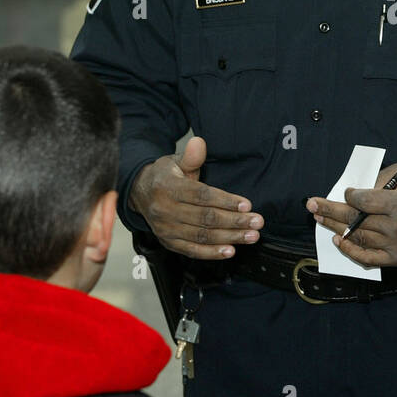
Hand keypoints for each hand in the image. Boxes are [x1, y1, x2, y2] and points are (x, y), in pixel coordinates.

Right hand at [129, 136, 261, 258]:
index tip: (247, 205)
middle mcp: (165, 210)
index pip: (201, 196)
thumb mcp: (175, 161)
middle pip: (205, 218)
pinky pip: (192, 250)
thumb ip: (191, 156)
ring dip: (229, 237)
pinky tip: (230, 251)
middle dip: (235, 221)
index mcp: (168, 187)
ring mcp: (165, 228)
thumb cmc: (165, 176)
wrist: (140, 193)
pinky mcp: (168, 242)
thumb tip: (199, 143)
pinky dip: (211, 253)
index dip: (225, 201)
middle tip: (257, 222)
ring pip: (202, 235)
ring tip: (251, 236)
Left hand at [307, 166, 396, 267]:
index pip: (364, 202)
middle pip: (356, 220)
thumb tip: (352, 191)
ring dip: (335, 227)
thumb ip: (379, 181)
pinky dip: (351, 250)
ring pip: (358, 237)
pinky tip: (338, 239)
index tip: (345, 192)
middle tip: (312, 205)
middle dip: (331, 211)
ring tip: (320, 219)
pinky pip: (368, 258)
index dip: (350, 196)